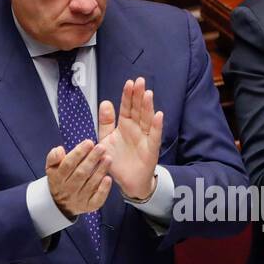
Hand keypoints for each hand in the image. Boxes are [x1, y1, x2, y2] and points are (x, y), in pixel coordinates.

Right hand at [46, 139, 111, 217]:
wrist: (61, 204)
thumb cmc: (60, 180)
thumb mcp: (52, 168)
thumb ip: (53, 157)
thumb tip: (60, 149)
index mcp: (58, 178)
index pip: (68, 164)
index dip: (78, 153)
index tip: (89, 143)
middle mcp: (68, 189)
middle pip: (81, 173)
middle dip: (91, 159)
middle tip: (101, 147)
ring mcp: (79, 199)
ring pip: (91, 184)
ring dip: (100, 171)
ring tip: (108, 158)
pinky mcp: (89, 206)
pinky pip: (97, 198)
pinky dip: (103, 189)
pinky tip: (108, 178)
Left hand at [98, 78, 163, 200]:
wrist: (127, 182)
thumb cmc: (117, 160)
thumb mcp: (106, 140)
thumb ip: (105, 123)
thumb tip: (105, 102)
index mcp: (124, 125)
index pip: (127, 107)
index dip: (128, 96)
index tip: (129, 83)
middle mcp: (136, 129)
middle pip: (138, 110)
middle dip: (138, 96)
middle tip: (140, 82)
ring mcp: (145, 138)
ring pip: (146, 120)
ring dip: (147, 107)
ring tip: (147, 94)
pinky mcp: (151, 149)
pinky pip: (154, 136)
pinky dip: (156, 126)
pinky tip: (158, 115)